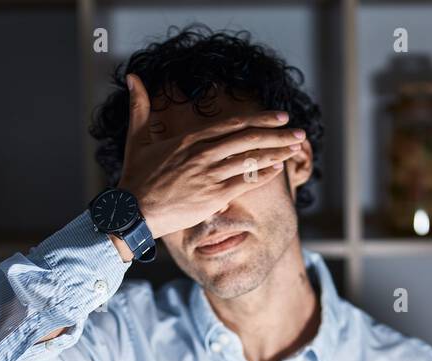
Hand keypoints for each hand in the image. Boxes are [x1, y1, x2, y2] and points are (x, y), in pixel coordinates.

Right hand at [115, 73, 303, 239]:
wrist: (132, 212)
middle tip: (298, 132)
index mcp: (190, 139)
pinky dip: (262, 174)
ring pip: (250, 160)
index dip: (261, 119)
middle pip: (248, 139)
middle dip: (278, 134)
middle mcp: (202, 154)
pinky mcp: (212, 197)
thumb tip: (133, 77)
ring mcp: (209, 176)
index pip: (233, 124)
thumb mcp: (136, 139)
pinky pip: (244, 183)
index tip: (280, 117)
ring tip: (295, 148)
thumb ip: (140, 107)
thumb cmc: (135, 179)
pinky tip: (278, 168)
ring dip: (276, 153)